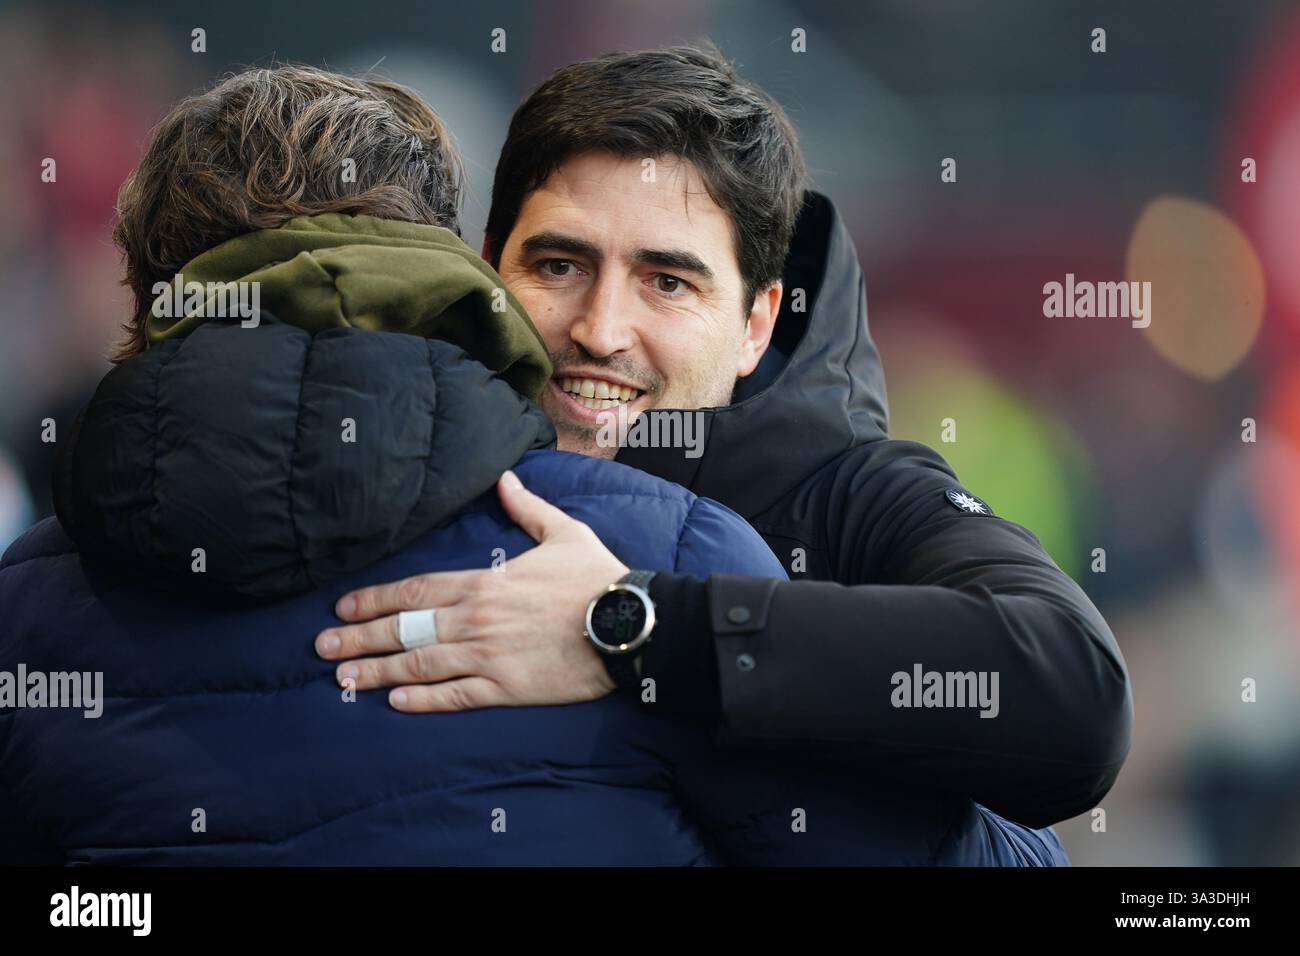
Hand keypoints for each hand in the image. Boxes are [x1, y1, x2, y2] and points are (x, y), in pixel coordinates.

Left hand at [315, 470, 627, 711]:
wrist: (628, 623)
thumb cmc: (598, 578)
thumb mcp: (564, 533)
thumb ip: (527, 509)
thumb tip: (504, 480)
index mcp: (484, 583)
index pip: (416, 590)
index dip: (376, 599)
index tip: (344, 607)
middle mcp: (475, 620)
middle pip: (405, 629)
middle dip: (360, 637)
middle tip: (322, 646)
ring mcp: (488, 656)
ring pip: (420, 665)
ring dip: (378, 672)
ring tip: (343, 679)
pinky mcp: (507, 688)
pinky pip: (455, 696)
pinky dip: (423, 700)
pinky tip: (395, 703)